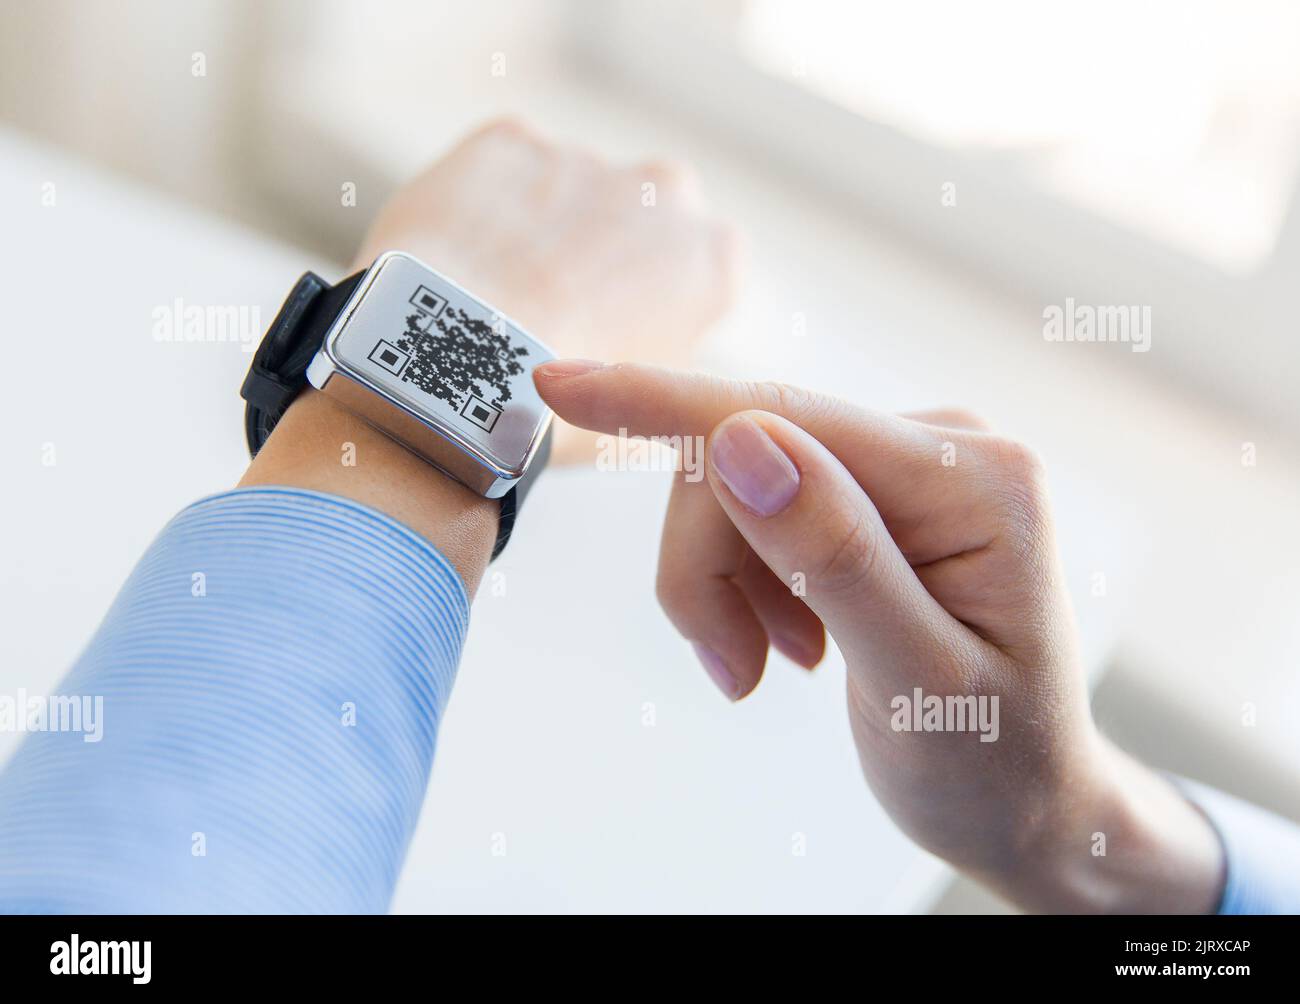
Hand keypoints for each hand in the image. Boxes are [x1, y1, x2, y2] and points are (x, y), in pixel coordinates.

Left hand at [355, 119, 739, 462]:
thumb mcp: (646, 422)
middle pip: (642, 214)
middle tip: (558, 312)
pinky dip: (485, 204)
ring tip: (496, 296)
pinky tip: (461, 261)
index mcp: (712, 258)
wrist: (455, 369)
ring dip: (544, 227)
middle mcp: (665, 190)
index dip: (654, 305)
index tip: (616, 334)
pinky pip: (503, 171)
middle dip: (609, 248)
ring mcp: (585, 158)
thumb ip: (669, 368)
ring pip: (568, 191)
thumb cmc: (556, 414)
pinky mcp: (510, 142)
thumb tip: (652, 369)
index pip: (699, 271)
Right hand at [535, 361, 1225, 912]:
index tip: (557, 383)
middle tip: (730, 668)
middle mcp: (940, 446)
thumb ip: (835, 558)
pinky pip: (756, 511)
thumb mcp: (919, 681)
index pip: (786, 415)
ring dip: (725, 585)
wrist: (1025, 803)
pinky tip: (793, 643)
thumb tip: (737, 442)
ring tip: (771, 666)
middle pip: (744, 458)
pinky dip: (745, 584)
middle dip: (709, 566)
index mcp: (973, 477)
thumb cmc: (993, 763)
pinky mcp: (871, 495)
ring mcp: (904, 466)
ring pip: (736, 488)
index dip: (660, 401)